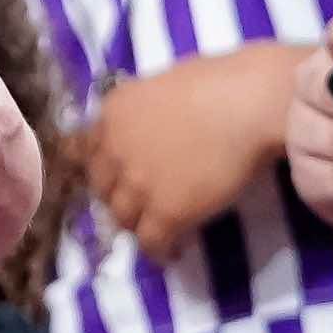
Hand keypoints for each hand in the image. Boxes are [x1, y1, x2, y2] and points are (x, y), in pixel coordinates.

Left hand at [84, 41, 297, 259]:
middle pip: (101, 187)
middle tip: (143, 202)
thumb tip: (152, 123)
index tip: (116, 175)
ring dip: (138, 224)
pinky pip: (151, 242)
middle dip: (119, 196)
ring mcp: (138, 182)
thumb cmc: (220, 81)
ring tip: (159, 228)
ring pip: (122, 218)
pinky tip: (173, 251)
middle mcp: (115, 147)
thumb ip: (143, 108)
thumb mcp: (162, 82)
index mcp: (113, 111)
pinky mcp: (166, 211)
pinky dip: (160, 250)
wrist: (248, 102)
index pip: (83, 149)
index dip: (102, 165)